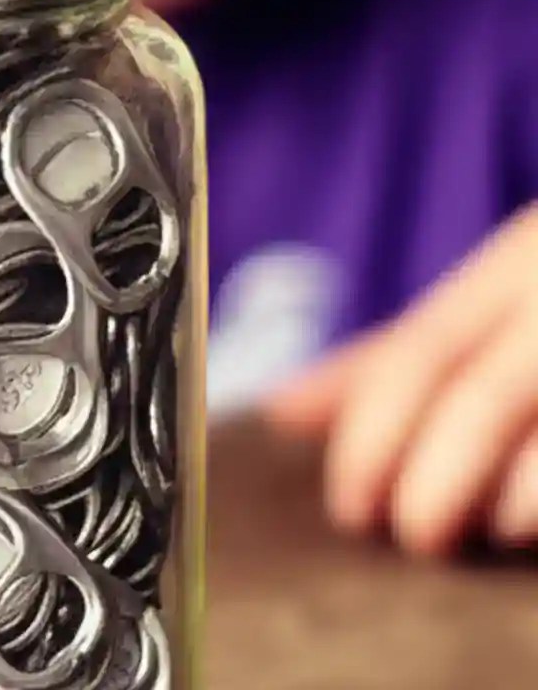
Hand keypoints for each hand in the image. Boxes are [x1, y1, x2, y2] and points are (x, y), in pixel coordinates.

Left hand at [263, 204, 537, 557]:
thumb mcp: (493, 304)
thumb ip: (396, 356)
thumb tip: (284, 411)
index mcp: (520, 261)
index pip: (420, 354)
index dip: (372, 438)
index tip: (349, 508)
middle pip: (486, 395)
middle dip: (434, 482)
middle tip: (407, 535)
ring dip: (510, 501)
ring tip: (479, 531)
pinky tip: (530, 525)